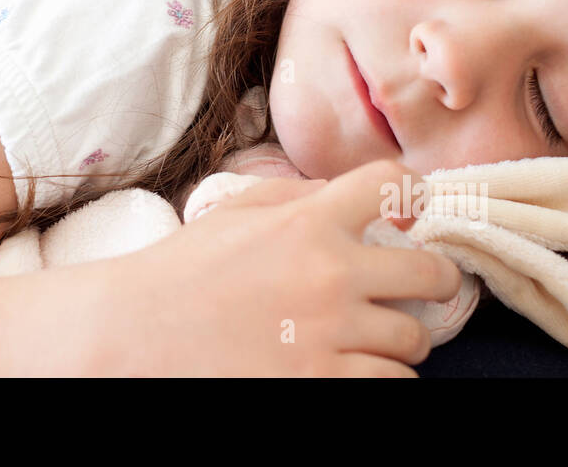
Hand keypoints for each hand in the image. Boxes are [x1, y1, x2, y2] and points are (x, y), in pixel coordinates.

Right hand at [93, 159, 460, 375]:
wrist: (136, 335)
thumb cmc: (181, 272)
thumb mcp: (234, 213)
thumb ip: (294, 195)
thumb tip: (346, 194)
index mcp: (308, 222)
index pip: (390, 183)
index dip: (409, 190)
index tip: (412, 206)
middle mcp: (330, 274)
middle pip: (429, 274)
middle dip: (432, 282)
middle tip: (423, 289)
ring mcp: (329, 334)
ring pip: (414, 342)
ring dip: (399, 341)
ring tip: (372, 339)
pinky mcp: (321, 383)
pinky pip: (392, 385)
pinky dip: (381, 378)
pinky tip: (355, 368)